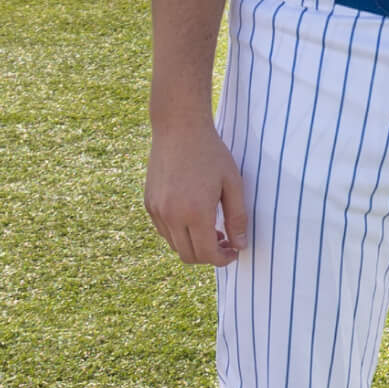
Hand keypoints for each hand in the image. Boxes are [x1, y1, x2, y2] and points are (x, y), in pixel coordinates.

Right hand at [145, 114, 249, 265]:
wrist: (179, 128)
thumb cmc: (211, 153)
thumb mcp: (233, 183)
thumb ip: (238, 218)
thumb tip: (240, 246)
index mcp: (195, 212)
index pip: (207, 254)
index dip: (222, 259)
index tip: (233, 251)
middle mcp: (172, 215)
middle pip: (189, 255)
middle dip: (208, 256)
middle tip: (225, 242)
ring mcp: (157, 210)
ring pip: (175, 245)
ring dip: (193, 245)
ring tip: (211, 229)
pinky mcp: (149, 203)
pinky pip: (164, 230)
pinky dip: (179, 233)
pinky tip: (193, 217)